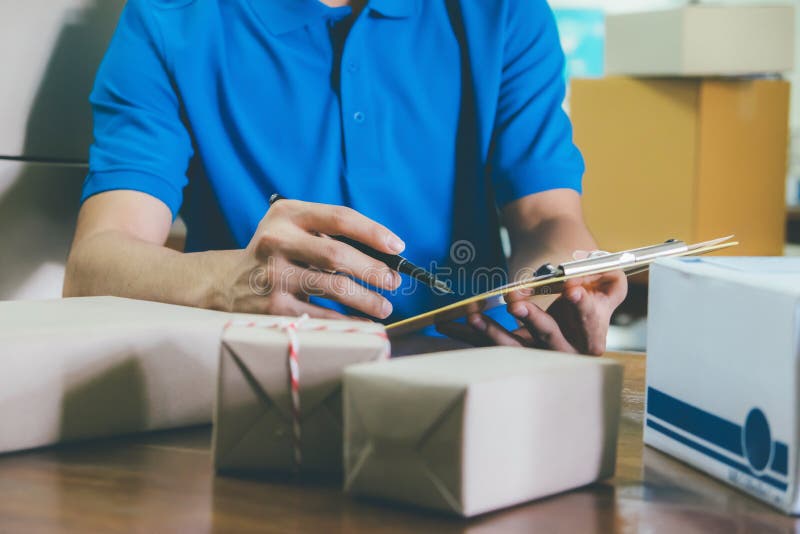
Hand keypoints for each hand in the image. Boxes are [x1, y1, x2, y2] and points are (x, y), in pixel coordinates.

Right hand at [218, 200, 403, 318]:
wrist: (225, 282)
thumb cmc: (275, 252)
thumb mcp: (291, 227)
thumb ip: (327, 232)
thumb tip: (383, 256)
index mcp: (288, 214)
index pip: (339, 217)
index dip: (373, 232)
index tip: (397, 246)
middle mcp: (277, 240)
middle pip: (337, 255)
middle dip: (373, 270)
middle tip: (393, 281)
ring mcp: (274, 275)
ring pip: (333, 288)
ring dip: (366, 299)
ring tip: (384, 306)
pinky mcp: (273, 307)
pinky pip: (320, 315)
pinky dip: (347, 320)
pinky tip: (363, 321)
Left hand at [436, 270, 627, 355]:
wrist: (556, 251)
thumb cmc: (575, 260)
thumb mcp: (585, 264)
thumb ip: (582, 273)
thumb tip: (563, 284)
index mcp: (594, 324)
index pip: (591, 323)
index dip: (583, 310)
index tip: (571, 291)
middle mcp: (569, 344)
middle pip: (552, 339)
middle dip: (533, 320)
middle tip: (515, 301)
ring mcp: (540, 349)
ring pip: (517, 347)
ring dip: (493, 331)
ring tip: (474, 316)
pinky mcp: (515, 347)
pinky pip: (493, 343)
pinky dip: (470, 334)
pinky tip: (448, 324)